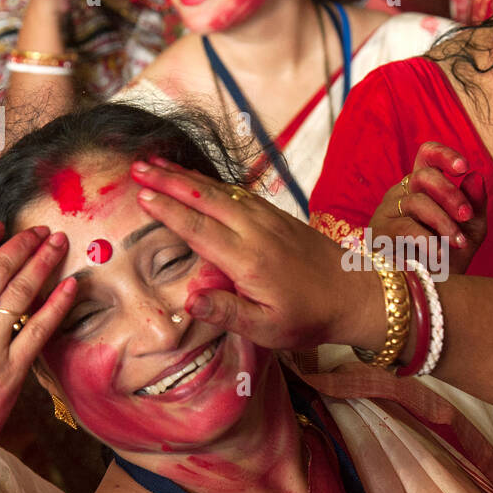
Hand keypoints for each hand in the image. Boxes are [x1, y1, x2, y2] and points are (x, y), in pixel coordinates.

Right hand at [130, 159, 369, 349]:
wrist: (356, 294)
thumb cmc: (309, 317)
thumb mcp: (268, 330)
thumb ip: (228, 314)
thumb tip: (189, 303)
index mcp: (249, 260)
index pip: (199, 229)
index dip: (169, 210)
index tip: (141, 194)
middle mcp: (257, 231)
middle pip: (205, 198)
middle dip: (169, 180)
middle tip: (135, 165)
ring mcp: (269, 219)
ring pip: (221, 190)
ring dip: (187, 175)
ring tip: (155, 163)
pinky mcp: (278, 215)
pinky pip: (238, 192)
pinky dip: (212, 182)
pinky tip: (197, 178)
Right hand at [369, 142, 485, 274]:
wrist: (426, 296)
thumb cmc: (447, 262)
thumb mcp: (469, 232)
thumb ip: (475, 205)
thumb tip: (476, 176)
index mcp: (422, 189)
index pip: (426, 156)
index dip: (444, 155)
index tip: (464, 167)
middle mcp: (401, 194)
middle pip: (424, 176)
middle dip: (451, 195)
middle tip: (467, 216)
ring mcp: (386, 212)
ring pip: (418, 202)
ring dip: (444, 223)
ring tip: (458, 244)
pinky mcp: (378, 234)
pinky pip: (406, 227)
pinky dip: (427, 240)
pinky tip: (439, 255)